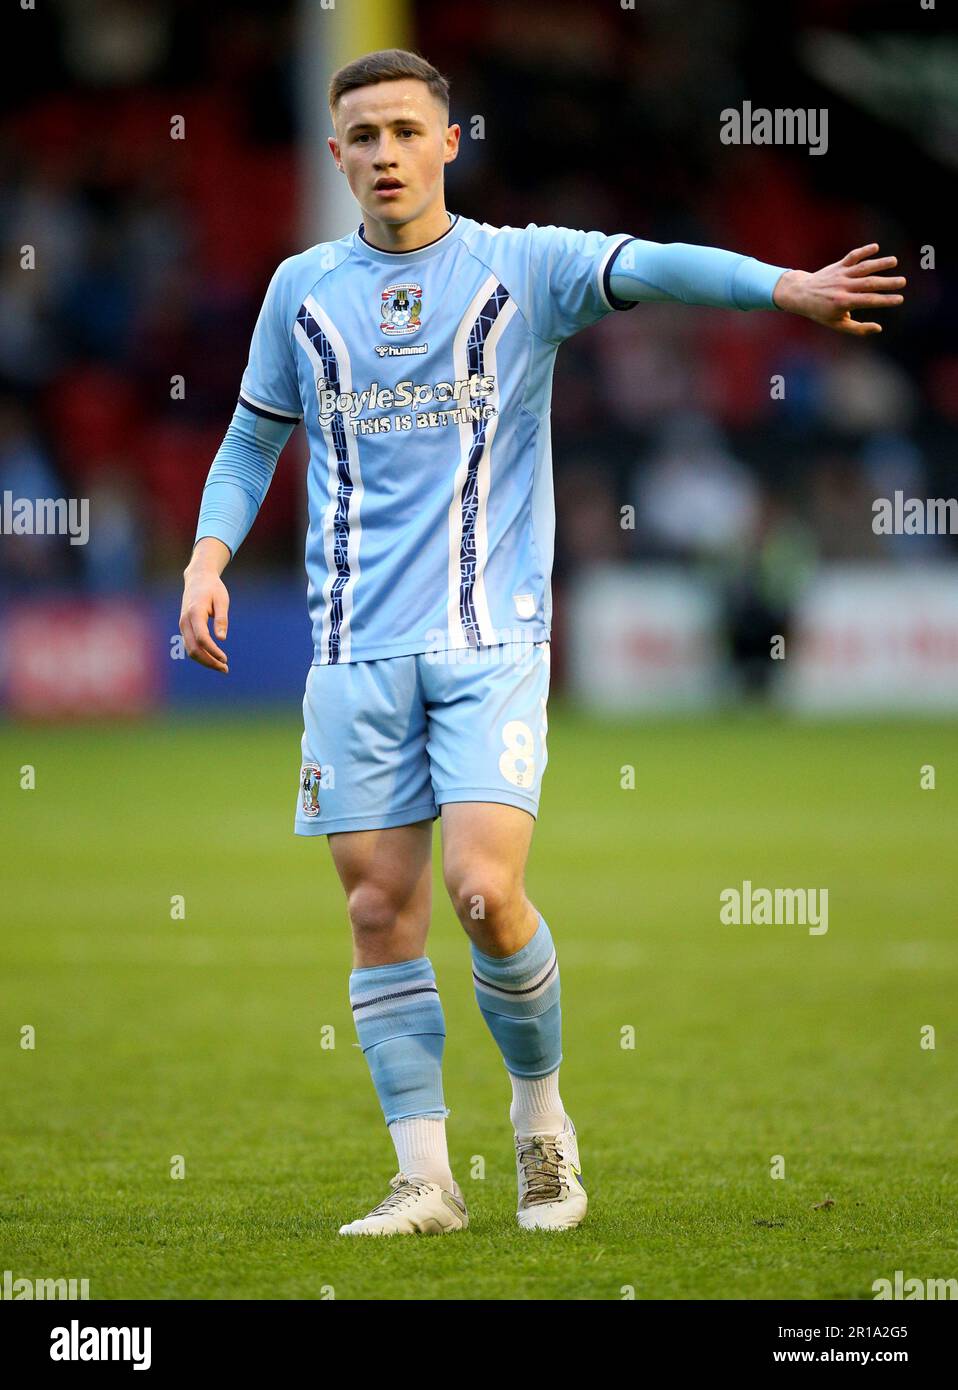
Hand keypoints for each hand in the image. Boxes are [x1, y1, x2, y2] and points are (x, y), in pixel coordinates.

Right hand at [179, 564, 229, 672]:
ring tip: (222, 667)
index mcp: (195, 612)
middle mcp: (185, 621)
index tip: (225, 659)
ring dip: (205, 661)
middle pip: (193, 649)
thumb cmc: (213, 588)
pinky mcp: (184, 628)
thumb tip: (222, 638)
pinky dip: (201, 655)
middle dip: (209, 661)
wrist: (197, 578)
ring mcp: (182, 625)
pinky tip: (213, 659)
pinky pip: (190, 646)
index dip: (213, 651)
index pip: (202, 638)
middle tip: (225, 668)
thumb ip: (221, 619)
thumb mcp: (222, 600)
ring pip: (190, 650)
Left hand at [772, 244, 904, 335]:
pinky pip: (852, 257)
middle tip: (903, 281)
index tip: (900, 299)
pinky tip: (876, 247)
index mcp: (843, 303)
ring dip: (879, 263)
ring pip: (863, 267)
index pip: (868, 301)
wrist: (801, 294)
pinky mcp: (839, 265)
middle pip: (869, 283)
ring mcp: (841, 274)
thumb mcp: (837, 324)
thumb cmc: (821, 312)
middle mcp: (843, 287)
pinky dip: (863, 251)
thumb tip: (879, 328)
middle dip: (887, 282)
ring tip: (894, 261)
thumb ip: (858, 328)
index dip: (885, 300)